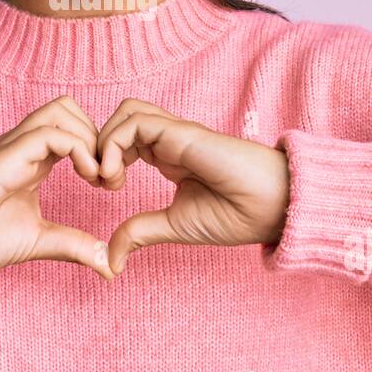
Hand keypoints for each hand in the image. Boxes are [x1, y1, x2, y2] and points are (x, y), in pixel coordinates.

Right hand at [0, 95, 115, 279]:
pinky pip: (49, 133)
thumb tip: (109, 266)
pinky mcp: (6, 157)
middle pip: (69, 108)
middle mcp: (24, 146)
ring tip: (98, 176)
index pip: (72, 128)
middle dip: (98, 136)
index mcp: (33, 160)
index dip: (99, 148)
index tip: (111, 184)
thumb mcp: (38, 242)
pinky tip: (87, 177)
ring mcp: (14, 147)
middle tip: (108, 177)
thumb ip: (72, 246)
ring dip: (89, 137)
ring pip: (61, 110)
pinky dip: (78, 148)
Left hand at [95, 98, 290, 274]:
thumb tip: (110, 259)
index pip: (125, 139)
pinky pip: (135, 122)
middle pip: (120, 119)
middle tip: (100, 182)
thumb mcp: (174, 226)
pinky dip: (114, 144)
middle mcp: (170, 140)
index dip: (105, 158)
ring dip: (105, 142)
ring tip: (108, 178)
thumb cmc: (235, 216)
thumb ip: (141, 233)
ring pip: (125, 112)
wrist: (273, 209)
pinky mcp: (182, 133)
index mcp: (168, 157)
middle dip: (98, 146)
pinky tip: (116, 176)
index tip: (105, 188)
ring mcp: (176, 133)